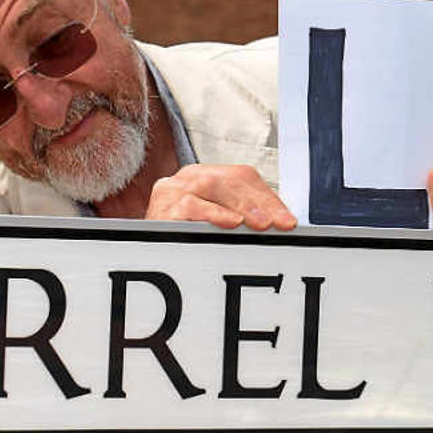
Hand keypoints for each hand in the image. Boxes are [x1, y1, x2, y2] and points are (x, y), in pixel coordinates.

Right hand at [146, 164, 297, 230]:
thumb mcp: (216, 226)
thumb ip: (242, 218)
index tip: (288, 222)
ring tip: (261, 225)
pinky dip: (214, 214)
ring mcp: (172, 189)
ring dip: (240, 205)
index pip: (243, 177)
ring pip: (211, 185)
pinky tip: (231, 224)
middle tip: (278, 225)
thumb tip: (283, 223)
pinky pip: (191, 205)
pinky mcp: (162, 205)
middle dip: (259, 203)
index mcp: (204, 176)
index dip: (269, 198)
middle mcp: (187, 177)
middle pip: (231, 179)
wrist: (144, 256)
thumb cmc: (186, 242)